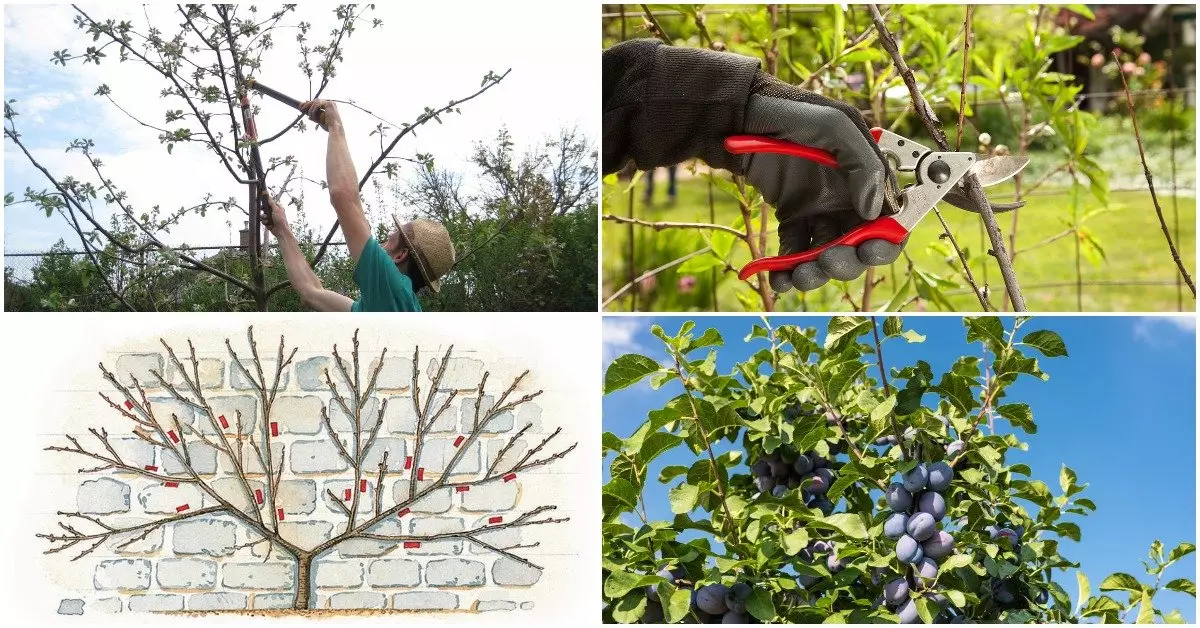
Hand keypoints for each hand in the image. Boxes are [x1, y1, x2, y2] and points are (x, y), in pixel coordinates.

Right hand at [265, 197, 288, 235]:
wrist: (281, 231)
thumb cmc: (281, 220)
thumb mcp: (276, 210)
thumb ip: (271, 203)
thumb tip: (269, 196)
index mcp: (278, 208)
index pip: (270, 203)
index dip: (266, 203)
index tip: (262, 203)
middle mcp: (274, 213)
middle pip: (265, 209)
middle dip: (264, 211)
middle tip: (262, 210)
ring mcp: (271, 218)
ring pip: (263, 215)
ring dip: (264, 218)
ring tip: (267, 220)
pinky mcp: (269, 223)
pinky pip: (263, 221)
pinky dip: (265, 222)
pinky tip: (269, 224)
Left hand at [299, 99, 339, 131]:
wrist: (335, 129)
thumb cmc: (328, 126)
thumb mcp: (319, 119)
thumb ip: (315, 115)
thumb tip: (307, 113)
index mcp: (330, 106)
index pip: (317, 102)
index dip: (309, 104)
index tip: (302, 107)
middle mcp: (330, 102)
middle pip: (316, 100)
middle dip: (307, 104)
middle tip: (301, 108)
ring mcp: (330, 102)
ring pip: (315, 103)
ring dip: (310, 110)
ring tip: (308, 116)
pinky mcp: (329, 104)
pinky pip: (317, 105)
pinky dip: (313, 111)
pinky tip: (312, 116)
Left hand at [739, 80, 903, 291]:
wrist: (738, 114)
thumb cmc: (790, 112)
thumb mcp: (835, 124)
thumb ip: (863, 162)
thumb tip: (875, 211)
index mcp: (866, 174)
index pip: (890, 218)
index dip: (886, 241)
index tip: (870, 251)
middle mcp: (846, 195)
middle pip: (859, 244)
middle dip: (847, 261)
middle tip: (828, 261)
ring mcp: (818, 207)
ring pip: (827, 253)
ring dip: (817, 272)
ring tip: (799, 276)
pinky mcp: (790, 215)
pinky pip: (795, 250)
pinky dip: (788, 270)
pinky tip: (779, 278)